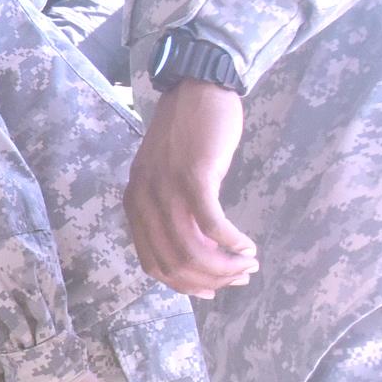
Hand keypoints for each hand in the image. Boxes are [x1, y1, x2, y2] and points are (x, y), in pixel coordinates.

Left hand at [124, 79, 257, 297]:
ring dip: (224, 266)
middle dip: (210, 280)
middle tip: (240, 278)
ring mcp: (166, 189)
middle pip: (173, 263)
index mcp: (134, 206)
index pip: (152, 264)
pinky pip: (211, 223)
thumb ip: (175, 214)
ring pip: (191, 250)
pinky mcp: (194, 176)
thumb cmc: (188, 137)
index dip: (183, 285)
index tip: (210, 291)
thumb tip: (201, 254)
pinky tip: (247, 247)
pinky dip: (231, 242)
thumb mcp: (169, 181)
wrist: (196, 90)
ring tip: (247, 266)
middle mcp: (143, 202)